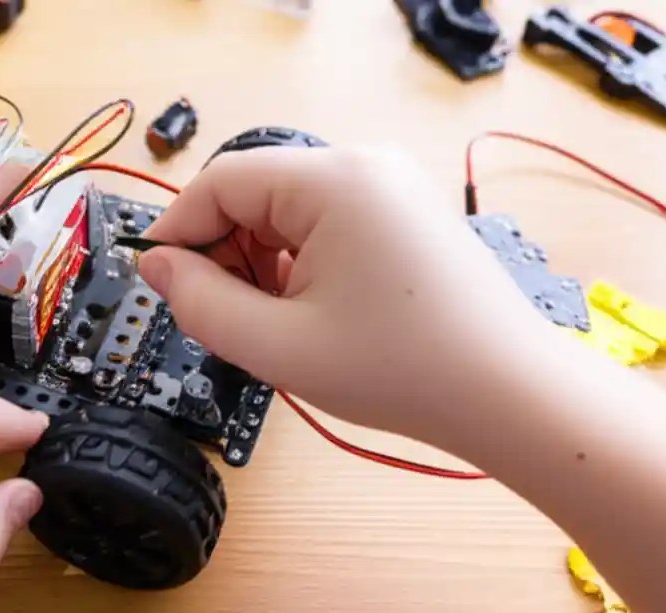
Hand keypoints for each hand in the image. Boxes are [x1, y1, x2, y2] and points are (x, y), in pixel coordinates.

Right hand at [140, 146, 550, 443]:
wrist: (509, 394)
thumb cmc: (402, 370)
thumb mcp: (277, 345)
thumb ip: (199, 301)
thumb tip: (156, 264)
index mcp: (334, 180)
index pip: (220, 181)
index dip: (178, 231)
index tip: (159, 284)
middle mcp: (364, 165)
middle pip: (253, 193)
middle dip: (224, 253)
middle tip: (226, 320)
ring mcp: (391, 187)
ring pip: (286, 213)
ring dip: (260, 264)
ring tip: (277, 327)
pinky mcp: (405, 214)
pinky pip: (325, 224)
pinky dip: (299, 265)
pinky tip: (311, 315)